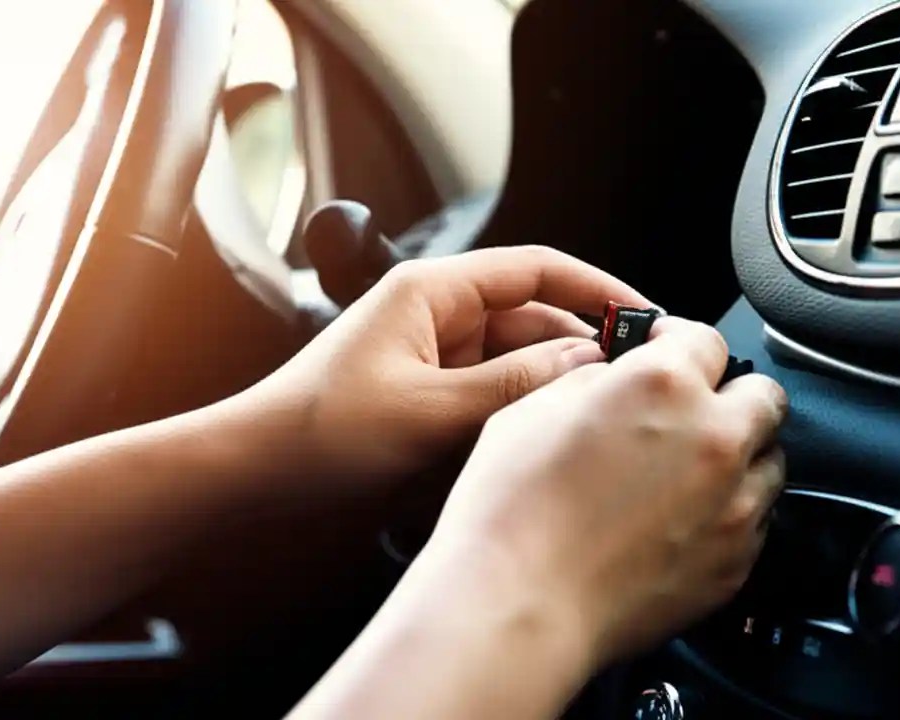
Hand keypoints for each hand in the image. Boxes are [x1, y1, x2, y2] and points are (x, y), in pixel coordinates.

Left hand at [248, 246, 649, 481]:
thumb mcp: (430, 411)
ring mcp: (430, 351)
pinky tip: (539, 435)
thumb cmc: (319, 433)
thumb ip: (516, 385)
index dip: (597, 287)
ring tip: (587, 416)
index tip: (644, 317)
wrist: (255, 474)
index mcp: (432, 290)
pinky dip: (518, 406)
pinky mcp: (426, 389)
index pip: (536, 268)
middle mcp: (434, 312)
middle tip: (627, 384)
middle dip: (579, 344)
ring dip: (548, 382)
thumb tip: (586, 361)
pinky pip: (490, 387)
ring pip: (515, 356)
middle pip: (532, 314)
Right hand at [427, 317, 786, 670]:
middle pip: (763, 396)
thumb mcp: (532, 410)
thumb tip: (614, 377)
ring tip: (685, 473)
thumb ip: (591, 380)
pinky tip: (680, 521)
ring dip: (739, 457)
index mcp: (662, 385)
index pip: (707, 338)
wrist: (520, 606)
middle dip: (730, 396)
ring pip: (770, 461)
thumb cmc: (511, 511)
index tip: (667, 354)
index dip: (680, 343)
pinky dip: (730, 513)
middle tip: (689, 412)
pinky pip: (757, 522)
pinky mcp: (736, 563)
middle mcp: (714, 437)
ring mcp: (734, 505)